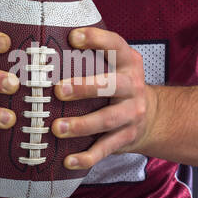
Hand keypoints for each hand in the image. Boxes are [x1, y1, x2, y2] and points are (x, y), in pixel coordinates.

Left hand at [51, 26, 157, 170]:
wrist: (151, 116)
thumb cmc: (117, 85)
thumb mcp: (114, 65)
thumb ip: (92, 56)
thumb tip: (45, 44)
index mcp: (128, 63)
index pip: (115, 46)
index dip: (96, 40)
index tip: (73, 37)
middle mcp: (133, 86)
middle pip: (112, 85)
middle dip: (85, 87)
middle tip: (58, 90)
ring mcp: (132, 114)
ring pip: (107, 120)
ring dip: (81, 125)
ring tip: (56, 128)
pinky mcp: (127, 137)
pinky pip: (106, 148)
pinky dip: (87, 157)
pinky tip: (68, 161)